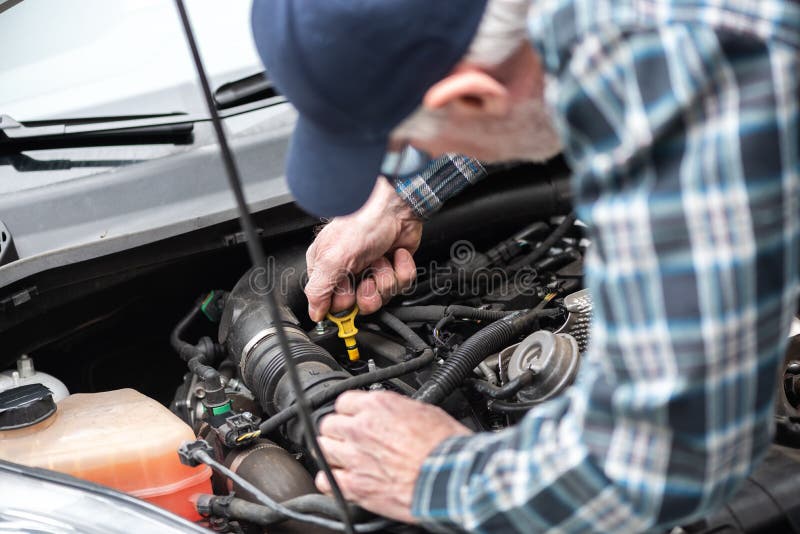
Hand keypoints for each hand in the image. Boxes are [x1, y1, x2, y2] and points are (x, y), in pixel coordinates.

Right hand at [305, 177, 422, 321]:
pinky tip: (396, 255)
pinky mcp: (394, 267)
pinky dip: (402, 269)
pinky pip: (401, 284)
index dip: (344, 303)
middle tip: (367, 277)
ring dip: (385, 278)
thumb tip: (314, 313)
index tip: (349, 294)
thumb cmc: (362, 221)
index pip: (332, 304)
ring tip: (381, 259)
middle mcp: (349, 271)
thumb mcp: (333, 258)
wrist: (396, 205)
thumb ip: (319, 289)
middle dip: (368, 292)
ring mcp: (373, 269)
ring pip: (382, 296)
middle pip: (360, 305)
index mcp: (328, 269)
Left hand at [315, 390, 472, 522]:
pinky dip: (329, 480)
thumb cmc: (445, 446)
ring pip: (322, 448)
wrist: (450, 477)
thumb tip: (392, 413)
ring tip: (343, 458)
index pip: (343, 401)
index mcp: (377, 406)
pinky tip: (340, 479)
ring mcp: (354, 457)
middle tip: (350, 439)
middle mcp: (360, 428)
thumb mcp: (424, 411)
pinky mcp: (354, 486)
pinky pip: (325, 480)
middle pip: (329, 424)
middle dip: (338, 430)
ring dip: (332, 452)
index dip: (350, 411)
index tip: (354, 417)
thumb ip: (398, 410)